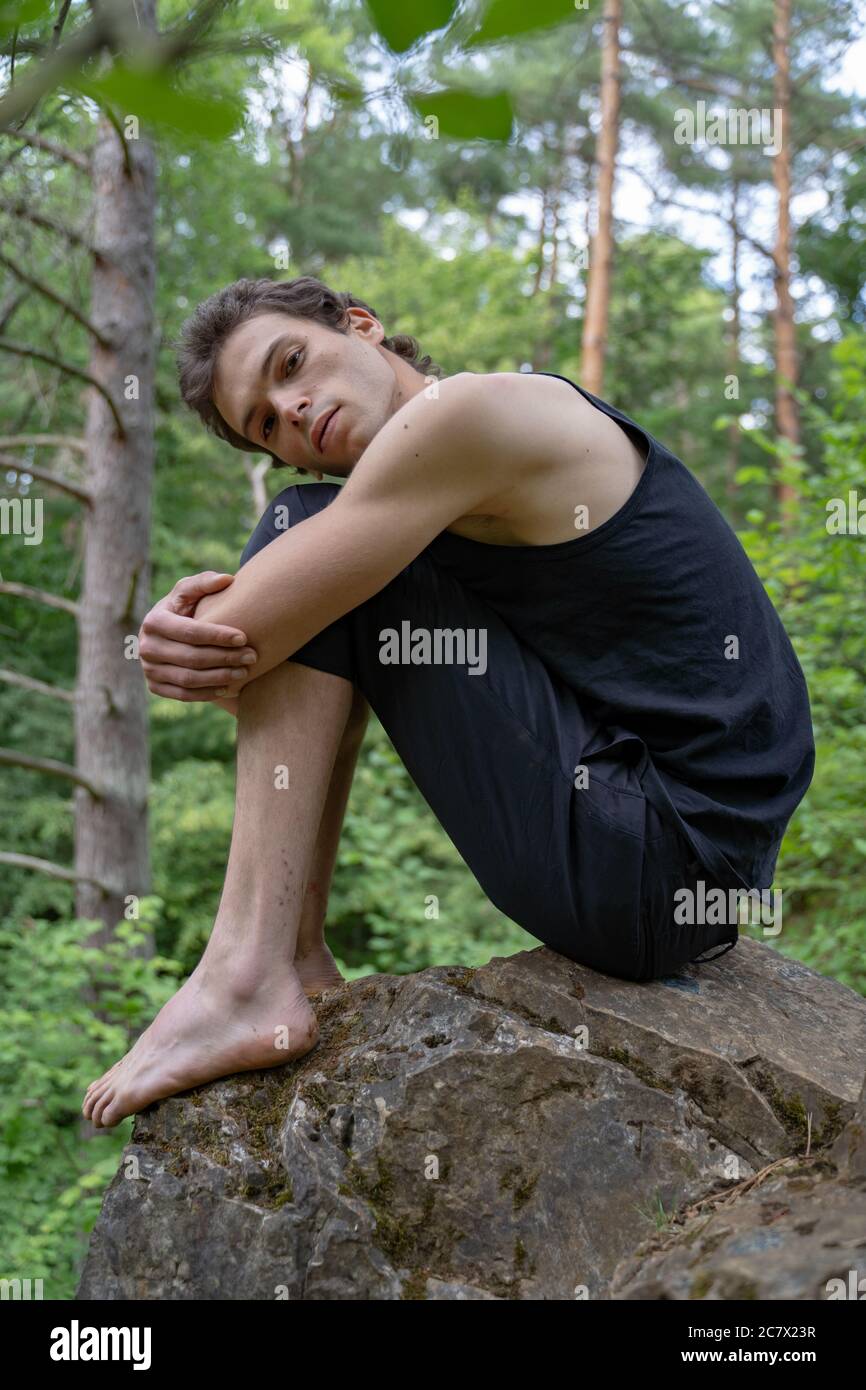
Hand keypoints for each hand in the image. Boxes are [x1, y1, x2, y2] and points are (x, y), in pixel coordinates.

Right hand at [139, 572, 256, 701]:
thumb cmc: (183, 608)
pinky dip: (207, 693)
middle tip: (251, 656)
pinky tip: (229, 687)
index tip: (244, 637)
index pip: (190, 632)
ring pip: (189, 679)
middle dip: (225, 658)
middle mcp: (147, 647)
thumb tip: (227, 579)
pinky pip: (183, 695)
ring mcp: (149, 669)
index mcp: (154, 621)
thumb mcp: (188, 591)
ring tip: (244, 672)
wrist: (166, 634)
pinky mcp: (154, 687)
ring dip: (220, 677)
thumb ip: (205, 582)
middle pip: (192, 657)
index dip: (218, 636)